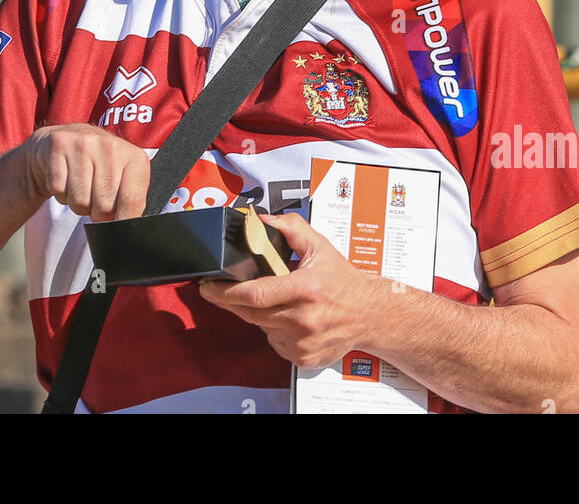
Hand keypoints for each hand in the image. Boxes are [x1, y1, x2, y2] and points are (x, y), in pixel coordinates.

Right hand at [24, 123, 149, 221]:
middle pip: (103, 205)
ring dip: (78, 203)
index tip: (117, 228)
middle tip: (95, 198)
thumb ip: (130, 202)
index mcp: (134, 157)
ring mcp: (83, 143)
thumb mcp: (124, 178)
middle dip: (97, 212)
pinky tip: (67, 178)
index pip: (132, 200)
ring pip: (79, 201)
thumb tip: (128, 229)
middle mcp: (110, 146)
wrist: (67, 139)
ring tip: (81, 187)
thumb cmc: (100, 165)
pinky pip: (58, 189)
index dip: (122, 221)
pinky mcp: (59, 145)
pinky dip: (60, 193)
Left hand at [198, 212, 381, 368]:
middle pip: (251, 313)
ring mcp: (303, 342)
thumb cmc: (342, 280)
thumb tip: (261, 221)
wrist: (370, 314)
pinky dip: (273, 330)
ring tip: (272, 301)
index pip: (255, 293)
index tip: (208, 286)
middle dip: (231, 301)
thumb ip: (290, 228)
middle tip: (220, 291)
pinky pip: (274, 343)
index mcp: (305, 288)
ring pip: (261, 328)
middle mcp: (304, 318)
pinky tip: (287, 318)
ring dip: (257, 315)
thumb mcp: (319, 246)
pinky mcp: (303, 358)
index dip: (226, 292)